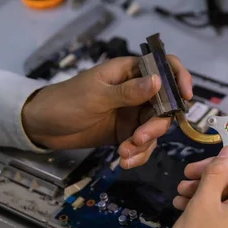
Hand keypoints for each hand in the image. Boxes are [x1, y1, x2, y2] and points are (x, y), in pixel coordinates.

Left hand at [22, 56, 192, 168]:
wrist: (43, 127)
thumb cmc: (67, 101)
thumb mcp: (97, 95)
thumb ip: (129, 91)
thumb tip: (159, 82)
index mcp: (131, 72)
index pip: (165, 67)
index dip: (180, 78)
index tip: (185, 97)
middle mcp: (138, 91)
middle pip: (166, 105)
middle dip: (156, 126)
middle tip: (139, 138)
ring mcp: (134, 113)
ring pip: (157, 128)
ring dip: (145, 144)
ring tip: (125, 153)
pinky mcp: (128, 133)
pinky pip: (144, 144)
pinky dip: (138, 154)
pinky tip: (124, 161)